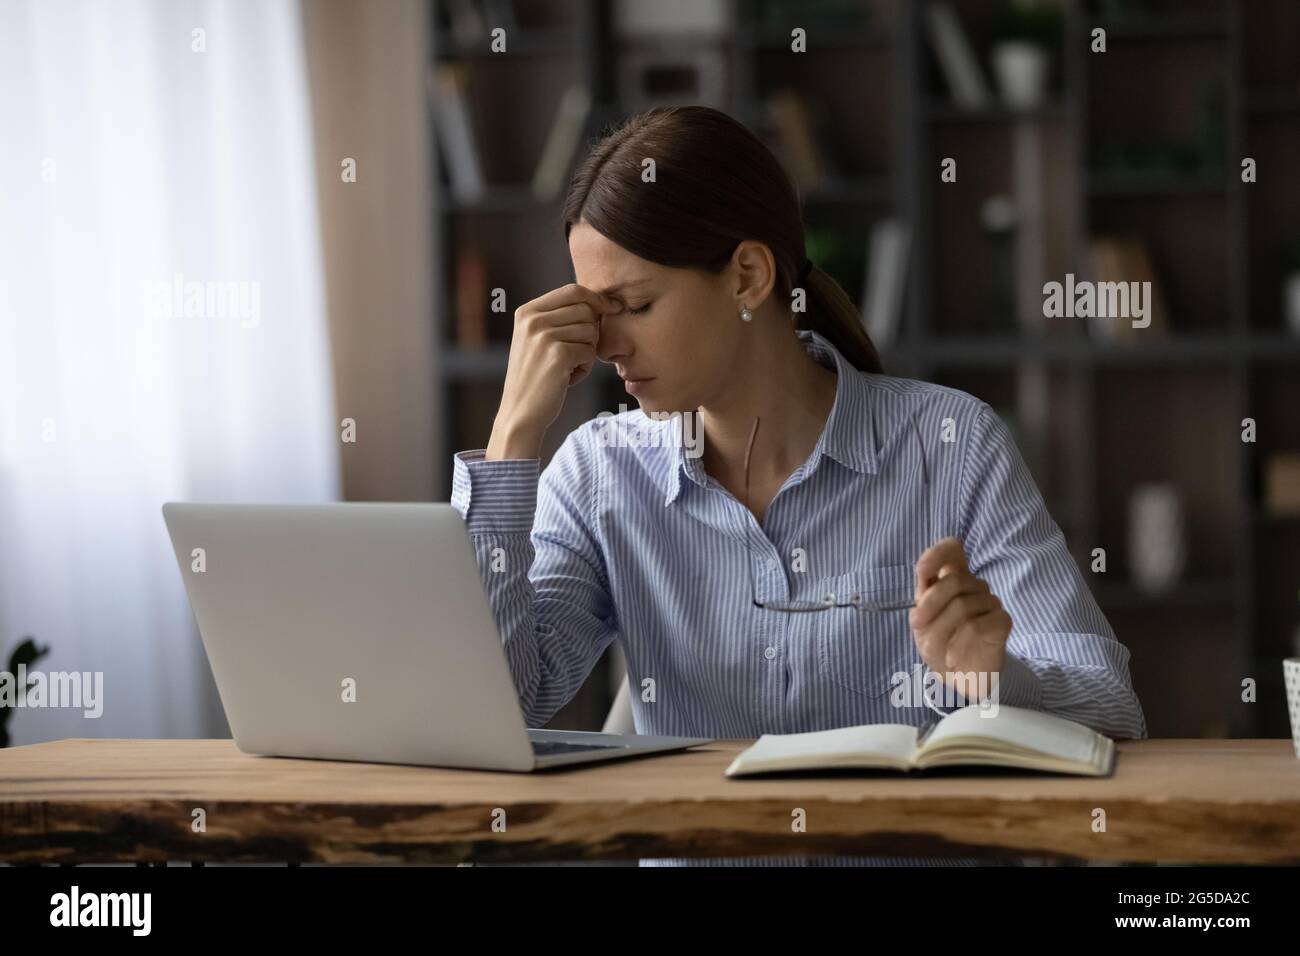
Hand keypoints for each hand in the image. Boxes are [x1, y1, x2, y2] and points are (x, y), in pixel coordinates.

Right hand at [487, 283, 622, 459]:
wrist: (520, 414)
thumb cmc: (536, 378)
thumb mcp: (537, 340)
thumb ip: (559, 318)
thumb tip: (601, 302)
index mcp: (527, 311)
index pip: (573, 291)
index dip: (597, 299)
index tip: (612, 309)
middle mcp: (532, 320)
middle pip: (586, 310)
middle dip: (591, 332)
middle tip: (576, 355)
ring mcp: (543, 336)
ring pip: (590, 332)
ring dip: (587, 353)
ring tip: (567, 369)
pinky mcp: (557, 355)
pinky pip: (590, 352)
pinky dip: (585, 368)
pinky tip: (567, 379)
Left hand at [909, 536, 1010, 703]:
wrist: (960, 678)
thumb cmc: (940, 644)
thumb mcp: (922, 620)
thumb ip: (923, 595)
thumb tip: (924, 573)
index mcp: (953, 578)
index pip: (953, 549)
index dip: (938, 553)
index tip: (921, 571)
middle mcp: (975, 585)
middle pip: (953, 581)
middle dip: (929, 605)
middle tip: (916, 626)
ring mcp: (991, 602)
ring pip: (962, 606)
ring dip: (940, 631)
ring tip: (931, 649)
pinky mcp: (1002, 621)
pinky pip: (976, 626)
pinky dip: (958, 644)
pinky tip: (951, 659)